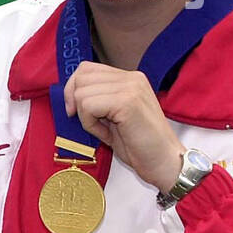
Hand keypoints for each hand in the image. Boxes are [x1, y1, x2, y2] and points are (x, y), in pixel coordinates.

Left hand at [63, 62, 184, 192]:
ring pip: (82, 93)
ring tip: (105, 129)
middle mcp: (131, 78)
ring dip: (85, 117)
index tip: (77, 111)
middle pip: (81, 77)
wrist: (163, 162)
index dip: (74, 90)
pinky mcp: (127, 102)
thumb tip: (68, 93)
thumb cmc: (138, 144)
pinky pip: (88, 106)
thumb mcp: (112, 115)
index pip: (86, 69)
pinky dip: (90, 124)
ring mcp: (131, 87)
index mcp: (129, 78)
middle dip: (76, 103)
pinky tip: (106, 133)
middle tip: (92, 123)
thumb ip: (97, 99)